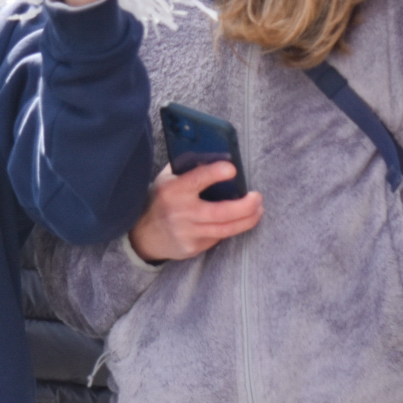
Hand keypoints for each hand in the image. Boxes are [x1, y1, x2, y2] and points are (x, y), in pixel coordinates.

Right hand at [127, 162, 262, 262]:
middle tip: (257, 197)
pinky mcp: (192, 248)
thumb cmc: (162, 199)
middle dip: (244, 206)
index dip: (214, 173)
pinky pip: (218, 237)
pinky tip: (240, 221)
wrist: (144, 234)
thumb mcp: (168, 179)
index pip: (196, 180)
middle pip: (219, 212)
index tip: (233, 169)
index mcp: (173, 190)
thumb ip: (189, 168)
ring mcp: (187, 233)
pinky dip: (232, 228)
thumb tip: (218, 154)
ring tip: (258, 210)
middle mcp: (180, 213)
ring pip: (225, 229)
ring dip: (247, 220)